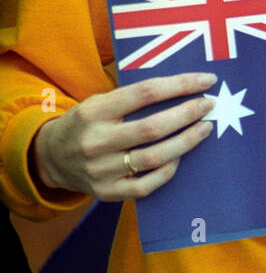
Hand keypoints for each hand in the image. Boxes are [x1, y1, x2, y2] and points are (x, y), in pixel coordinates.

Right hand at [32, 72, 216, 201]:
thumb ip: (133, 98)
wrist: (50, 159)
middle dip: (188, 114)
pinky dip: (169, 169)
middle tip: (208, 106)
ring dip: (186, 142)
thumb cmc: (86, 125)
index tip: (206, 80)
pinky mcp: (108, 192)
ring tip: (204, 129)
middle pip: (153, 127)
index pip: (145, 93)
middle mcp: (96, 140)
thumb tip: (184, 89)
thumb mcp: (99, 103)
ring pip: (154, 157)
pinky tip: (181, 156)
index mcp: (94, 111)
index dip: (180, 85)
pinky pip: (148, 184)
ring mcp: (101, 169)